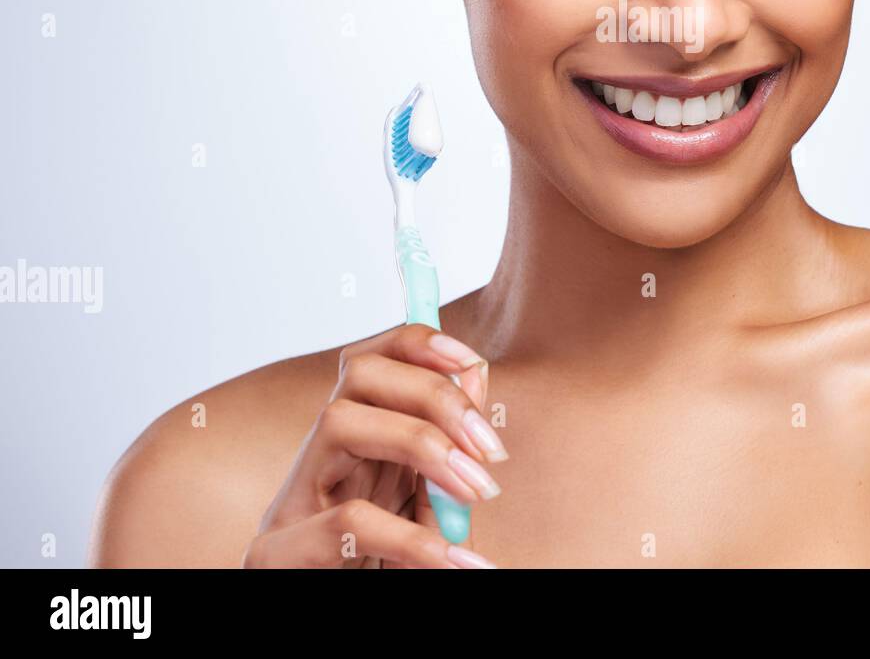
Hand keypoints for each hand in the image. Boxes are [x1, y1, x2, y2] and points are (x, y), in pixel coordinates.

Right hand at [241, 323, 502, 567]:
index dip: (420, 344)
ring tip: (477, 492)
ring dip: (423, 444)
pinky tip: (454, 561)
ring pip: (338, 419)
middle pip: (358, 373)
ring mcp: (290, 504)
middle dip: (433, 394)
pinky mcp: (275, 556)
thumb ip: (450, 456)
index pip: (373, 358)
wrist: (327, 629)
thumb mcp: (428, 511)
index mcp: (356, 446)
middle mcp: (318, 461)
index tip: (474, 362)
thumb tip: (475, 382)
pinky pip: (346, 522)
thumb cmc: (381, 573)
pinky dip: (412, 539)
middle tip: (489, 449)